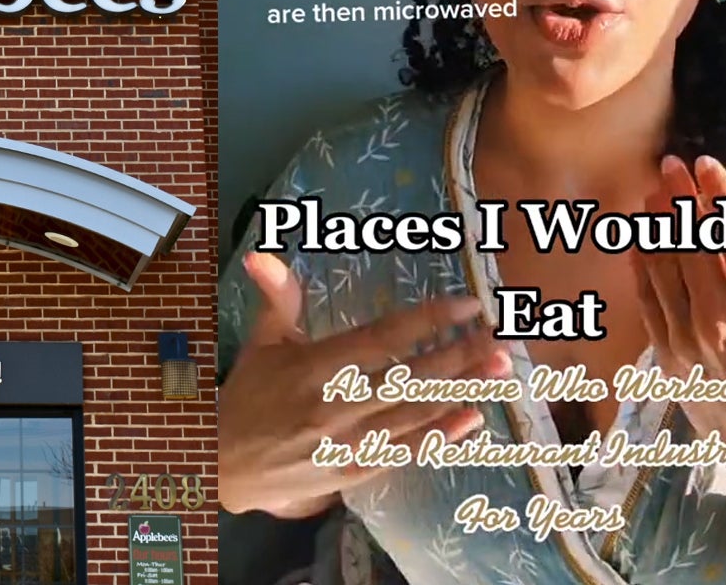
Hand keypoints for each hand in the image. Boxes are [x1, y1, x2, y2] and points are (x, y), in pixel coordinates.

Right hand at [214, 252, 508, 516]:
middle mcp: (335, 404)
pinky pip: (406, 452)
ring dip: (462, 391)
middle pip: (409, 376)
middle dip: (460, 355)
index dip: (427, 320)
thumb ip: (277, 299)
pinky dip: (441, 435)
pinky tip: (473, 418)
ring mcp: (348, 442)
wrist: (223, 465)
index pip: (382, 338)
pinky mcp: (355, 473)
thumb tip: (263, 253)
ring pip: (415, 412)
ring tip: (500, 371)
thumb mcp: (261, 344)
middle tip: (502, 338)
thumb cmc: (248, 397)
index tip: (467, 304)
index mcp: (313, 367)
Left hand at [635, 154, 725, 508]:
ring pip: (663, 271)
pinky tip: (636, 247)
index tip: (703, 164)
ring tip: (650, 194)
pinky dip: (642, 273)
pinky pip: (650, 307)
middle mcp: (718, 322)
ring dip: (654, 229)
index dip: (715, 196)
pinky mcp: (669, 364)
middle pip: (690, 247)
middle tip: (667, 165)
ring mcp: (687, 344)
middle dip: (677, 201)